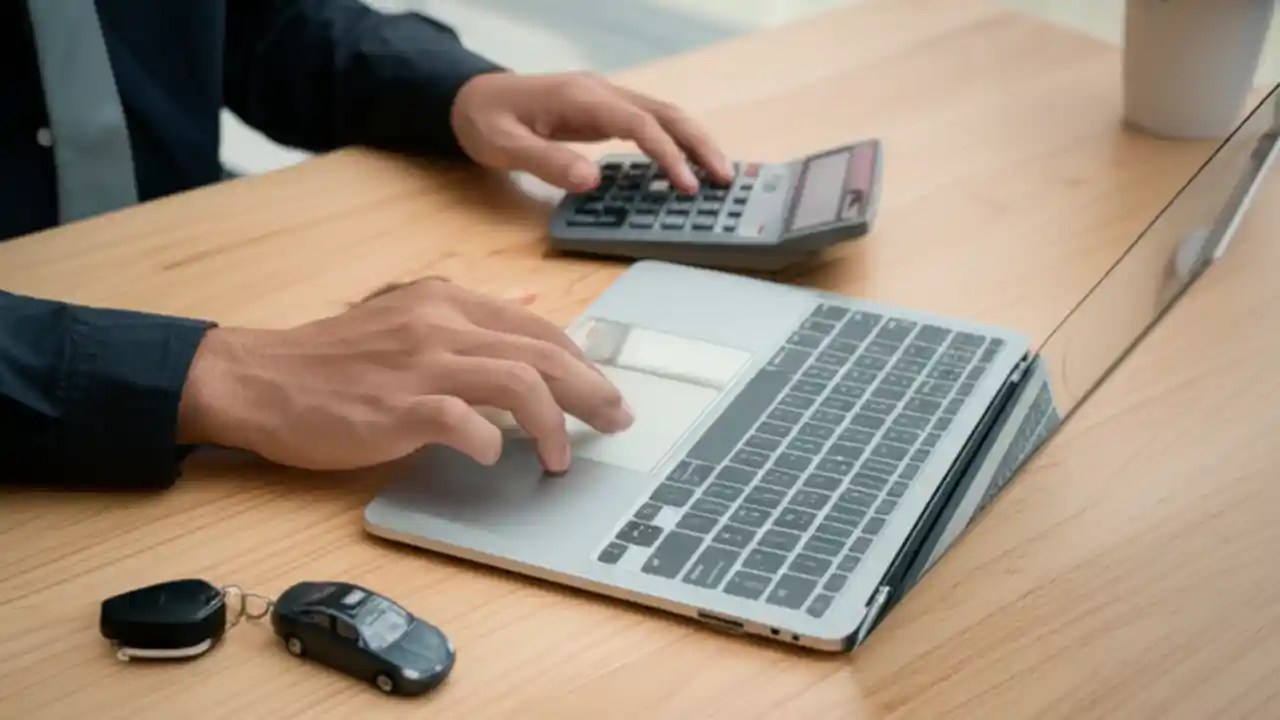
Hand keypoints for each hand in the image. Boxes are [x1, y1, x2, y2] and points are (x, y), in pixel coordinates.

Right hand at [177, 278, 631, 472]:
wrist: (261, 378)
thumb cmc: (336, 359)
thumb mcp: (410, 315)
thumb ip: (472, 315)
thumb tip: (534, 304)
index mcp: (447, 301)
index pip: (539, 328)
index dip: (582, 363)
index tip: (606, 393)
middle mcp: (441, 324)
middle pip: (544, 353)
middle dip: (592, 391)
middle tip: (617, 422)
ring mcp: (420, 364)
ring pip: (519, 384)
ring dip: (553, 425)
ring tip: (560, 458)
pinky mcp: (397, 406)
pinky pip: (464, 422)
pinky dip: (490, 442)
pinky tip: (492, 456)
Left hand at [450, 71, 732, 193]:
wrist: (470, 96)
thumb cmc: (484, 121)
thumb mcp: (504, 146)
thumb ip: (547, 161)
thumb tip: (593, 180)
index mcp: (581, 98)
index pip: (638, 123)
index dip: (666, 153)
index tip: (684, 185)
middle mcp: (601, 92)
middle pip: (664, 112)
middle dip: (698, 143)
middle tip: (724, 178)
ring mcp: (604, 99)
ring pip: (663, 114)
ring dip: (693, 141)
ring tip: (718, 174)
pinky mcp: (603, 111)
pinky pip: (649, 123)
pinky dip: (674, 142)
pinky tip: (686, 165)